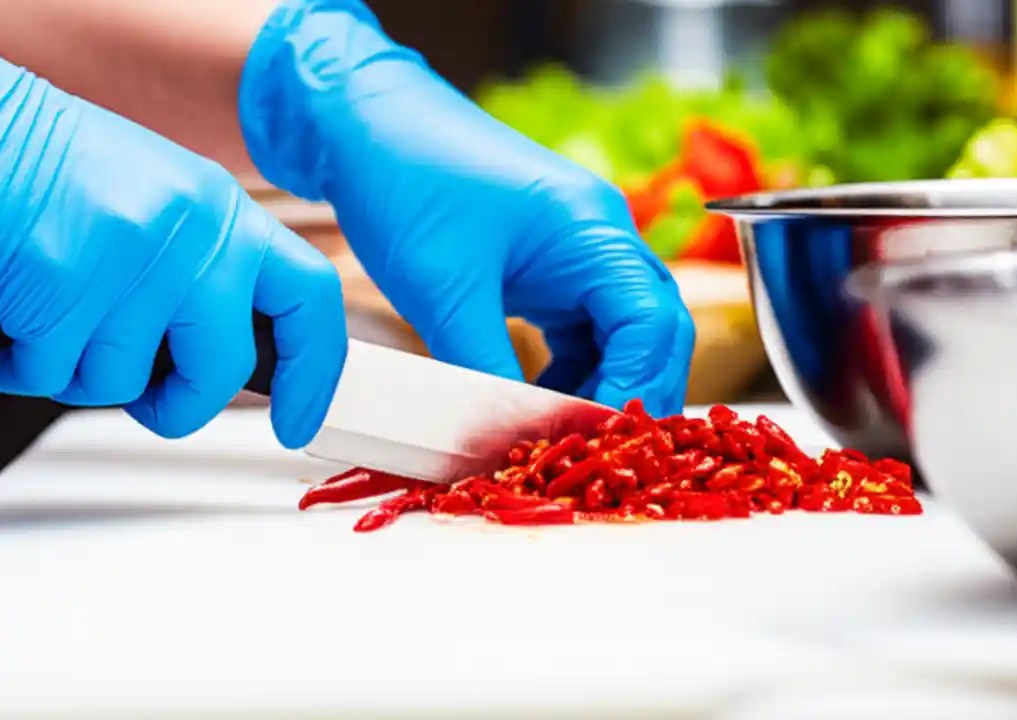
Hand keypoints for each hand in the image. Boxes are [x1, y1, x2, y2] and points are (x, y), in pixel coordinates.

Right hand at [0, 0, 346, 447]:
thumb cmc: (27, 162)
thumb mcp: (149, 199)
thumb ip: (197, 265)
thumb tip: (225, 346)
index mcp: (218, 208)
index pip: (309, 296)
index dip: (315, 371)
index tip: (301, 417)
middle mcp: (188, 232)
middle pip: (224, 368)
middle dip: (177, 404)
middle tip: (142, 393)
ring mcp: (129, 260)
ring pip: (123, 382)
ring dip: (72, 369)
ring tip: (43, 312)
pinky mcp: (61, 289)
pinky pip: (49, 378)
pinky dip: (13, 363)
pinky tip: (2, 316)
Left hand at [240, 1, 693, 415]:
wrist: (362, 123)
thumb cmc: (407, 182)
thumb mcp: (444, 290)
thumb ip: (484, 370)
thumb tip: (507, 442)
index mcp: (593, 230)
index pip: (652, 323)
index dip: (635, 390)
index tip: (598, 444)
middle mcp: (601, 238)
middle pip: (654, 332)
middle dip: (630, 396)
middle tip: (592, 455)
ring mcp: (579, 252)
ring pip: (621, 338)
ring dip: (600, 389)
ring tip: (561, 441)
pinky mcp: (550, 267)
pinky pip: (582, 332)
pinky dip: (570, 373)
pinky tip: (538, 405)